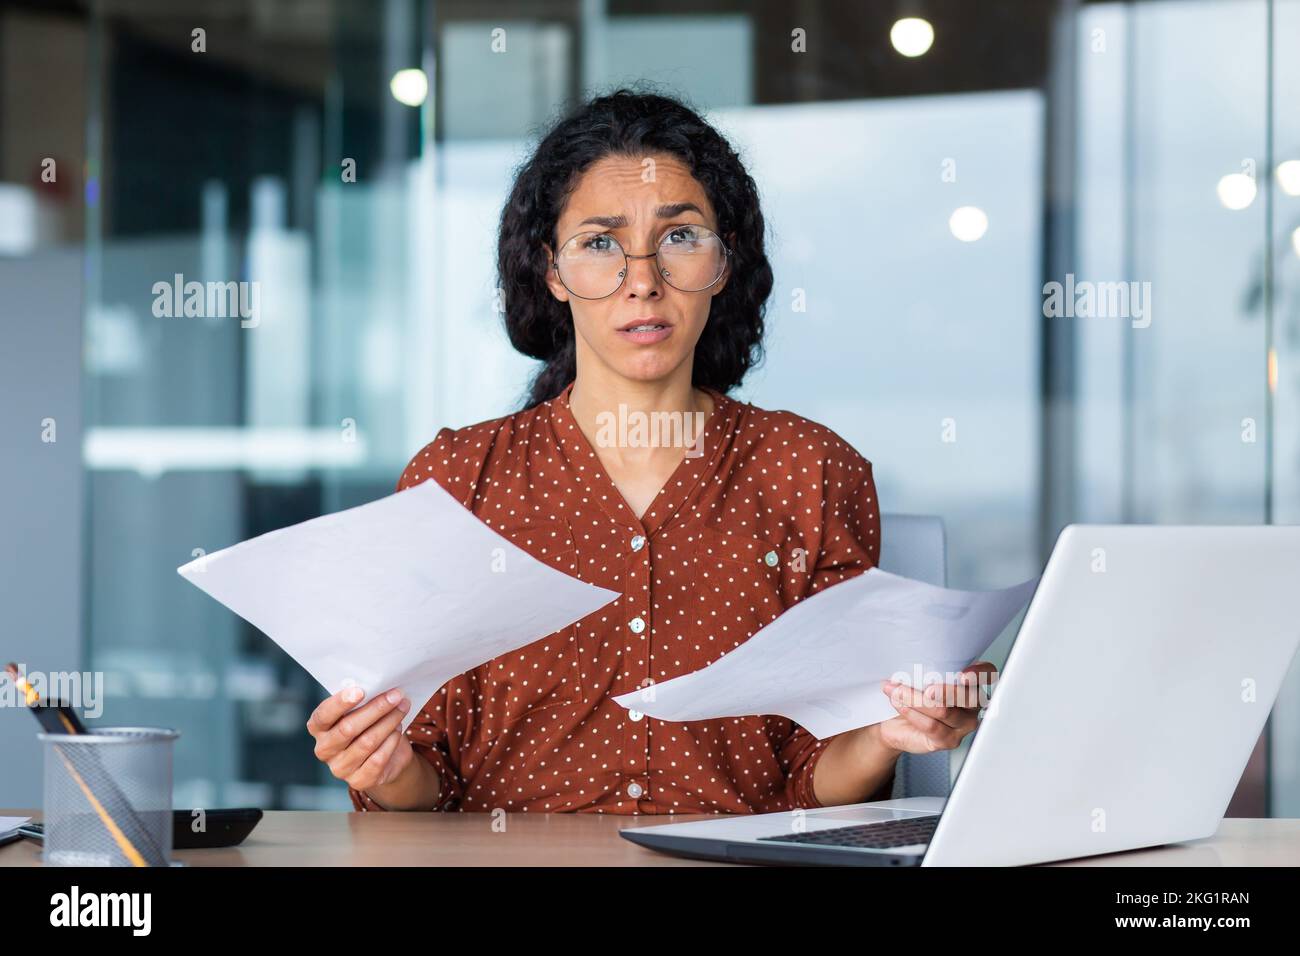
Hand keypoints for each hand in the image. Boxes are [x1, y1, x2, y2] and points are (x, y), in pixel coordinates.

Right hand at [306, 686, 413, 790]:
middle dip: (375, 709)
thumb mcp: (361, 711)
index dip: (340, 703)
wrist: (385, 757)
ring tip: (402, 708)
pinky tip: (399, 729)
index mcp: (318, 728)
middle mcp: (324, 749)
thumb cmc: (368, 725)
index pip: (323, 716)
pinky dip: (391, 741)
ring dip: (388, 722)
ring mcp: (340, 768)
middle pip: (348, 728)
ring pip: (367, 742)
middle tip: (396, 696)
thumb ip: (361, 701)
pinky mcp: (358, 781)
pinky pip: (378, 759)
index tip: (361, 691)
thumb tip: (379, 685)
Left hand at [876, 661, 996, 754]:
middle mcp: (972, 705)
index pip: (987, 674)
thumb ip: (925, 671)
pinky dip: (912, 713)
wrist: (895, 723)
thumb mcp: (919, 678)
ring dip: (916, 699)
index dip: (979, 674)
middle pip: (968, 696)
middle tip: (926, 689)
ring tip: (897, 691)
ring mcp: (963, 725)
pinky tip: (900, 705)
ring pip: (944, 711)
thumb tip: (913, 664)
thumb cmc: (912, 695)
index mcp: (970, 684)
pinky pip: (932, 726)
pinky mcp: (949, 740)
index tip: (963, 675)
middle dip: (946, 691)